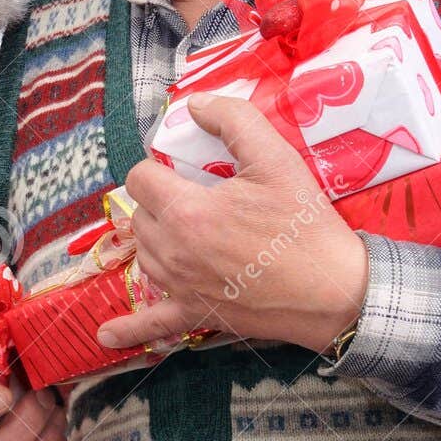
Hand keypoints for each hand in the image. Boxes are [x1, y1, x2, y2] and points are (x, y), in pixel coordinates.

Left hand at [97, 93, 368, 354]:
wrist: (335, 291)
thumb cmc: (305, 224)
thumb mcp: (277, 158)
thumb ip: (233, 120)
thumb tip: (194, 104)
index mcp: (187, 211)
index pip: (140, 177)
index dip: (160, 167)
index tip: (187, 170)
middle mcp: (173, 251)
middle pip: (139, 214)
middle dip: (161, 201)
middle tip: (199, 198)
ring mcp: (180, 287)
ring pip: (143, 253)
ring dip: (157, 238)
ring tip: (192, 232)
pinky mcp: (195, 315)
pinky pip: (150, 324)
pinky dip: (128, 329)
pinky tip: (106, 335)